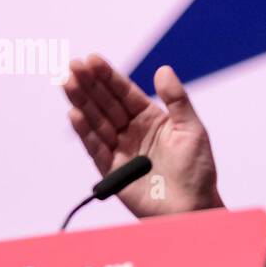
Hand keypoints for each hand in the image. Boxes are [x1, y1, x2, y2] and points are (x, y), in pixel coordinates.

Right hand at [62, 54, 223, 217]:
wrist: (194, 207)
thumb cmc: (197, 170)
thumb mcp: (192, 129)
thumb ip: (177, 100)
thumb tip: (163, 69)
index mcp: (150, 118)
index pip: (124, 93)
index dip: (108, 77)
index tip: (92, 59)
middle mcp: (132, 131)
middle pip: (106, 104)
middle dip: (89, 85)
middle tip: (73, 66)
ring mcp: (121, 150)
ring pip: (97, 122)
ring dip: (82, 102)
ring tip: (67, 82)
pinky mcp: (113, 171)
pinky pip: (96, 148)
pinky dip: (85, 132)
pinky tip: (74, 113)